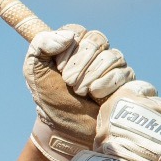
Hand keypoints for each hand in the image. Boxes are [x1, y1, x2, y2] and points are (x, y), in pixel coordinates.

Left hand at [23, 26, 135, 160]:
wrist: (67, 129)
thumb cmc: (51, 99)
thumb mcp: (35, 71)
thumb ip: (40, 46)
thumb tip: (69, 36)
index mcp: (72, 44)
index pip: (76, 31)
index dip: (69, 49)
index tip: (59, 68)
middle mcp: (94, 50)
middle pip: (96, 40)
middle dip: (80, 65)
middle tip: (70, 83)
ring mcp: (112, 64)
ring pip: (112, 56)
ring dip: (92, 76)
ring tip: (81, 92)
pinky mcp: (126, 80)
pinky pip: (124, 73)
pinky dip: (106, 85)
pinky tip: (96, 95)